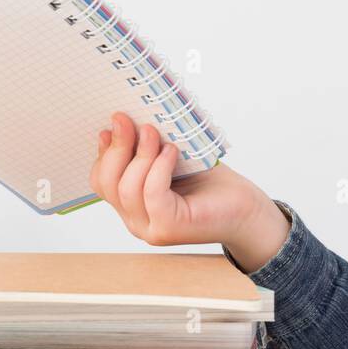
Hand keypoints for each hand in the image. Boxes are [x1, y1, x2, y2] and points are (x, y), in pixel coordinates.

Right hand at [89, 111, 288, 267]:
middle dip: (116, 147)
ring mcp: (151, 229)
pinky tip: (172, 151)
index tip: (112, 124)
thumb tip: (126, 121)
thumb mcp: (171, 161)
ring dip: (140, 154)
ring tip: (154, 133)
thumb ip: (147, 150)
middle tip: (126, 120)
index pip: (102, 181)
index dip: (104, 152)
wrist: (245, 208)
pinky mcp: (169, 228)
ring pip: (128, 188)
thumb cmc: (211, 184)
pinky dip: (158, 167)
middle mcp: (136, 222)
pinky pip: (152, 193)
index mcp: (132, 206)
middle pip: (109, 184)